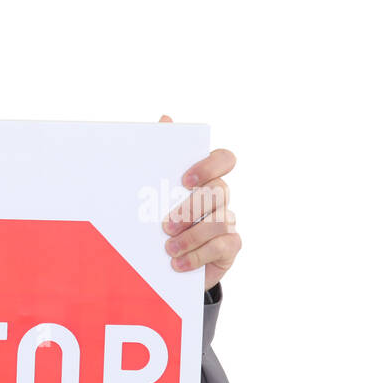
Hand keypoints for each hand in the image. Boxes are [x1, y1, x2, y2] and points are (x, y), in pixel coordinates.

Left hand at [159, 114, 242, 291]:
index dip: (210, 165)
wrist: (162, 263)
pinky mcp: (230, 247)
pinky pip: (224, 245)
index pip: (224, 158)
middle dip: (191, 209)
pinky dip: (198, 256)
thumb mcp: (152, 193)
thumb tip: (167, 118)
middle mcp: (220, 197)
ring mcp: (228, 221)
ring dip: (192, 236)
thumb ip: (159, 159)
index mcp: (204, 179)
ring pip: (222, 220)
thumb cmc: (158, 221)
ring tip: (168, 249)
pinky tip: (178, 264)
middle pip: (220, 191)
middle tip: (165, 226)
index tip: (184, 180)